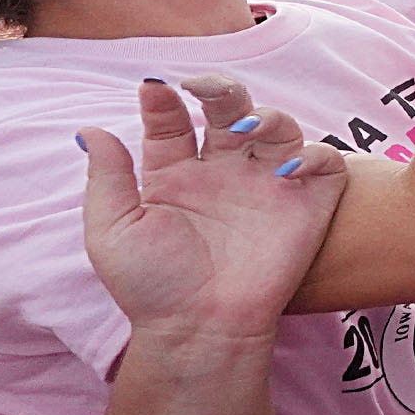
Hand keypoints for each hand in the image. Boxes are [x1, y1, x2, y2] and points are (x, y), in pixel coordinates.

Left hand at [78, 79, 346, 343]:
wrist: (199, 327)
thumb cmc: (152, 286)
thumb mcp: (112, 230)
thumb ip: (106, 177)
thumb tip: (89, 129)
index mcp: (176, 175)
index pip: (172, 121)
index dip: (163, 100)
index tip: (153, 88)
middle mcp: (223, 173)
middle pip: (229, 110)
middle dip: (220, 89)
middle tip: (204, 86)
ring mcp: (266, 185)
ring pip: (278, 126)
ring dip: (267, 114)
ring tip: (245, 127)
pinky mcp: (306, 204)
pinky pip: (325, 162)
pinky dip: (314, 155)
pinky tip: (285, 169)